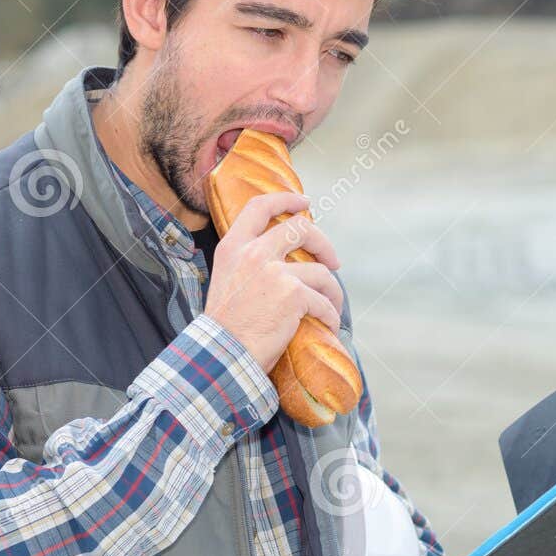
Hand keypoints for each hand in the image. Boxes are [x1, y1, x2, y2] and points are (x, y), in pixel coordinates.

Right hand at [203, 191, 343, 372]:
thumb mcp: (226, 280)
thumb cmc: (225, 327)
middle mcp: (254, 253)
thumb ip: (247, 263)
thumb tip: (279, 261)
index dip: (285, 199)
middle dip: (323, 244)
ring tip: (332, 305)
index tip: (304, 202)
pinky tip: (328, 325)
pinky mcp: (294, 295)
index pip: (259, 207)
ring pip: (321, 271)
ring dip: (332, 290)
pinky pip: (324, 301)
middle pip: (301, 229)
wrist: (222, 355)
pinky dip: (330, 315)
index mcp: (233, 247)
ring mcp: (275, 273)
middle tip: (333, 261)